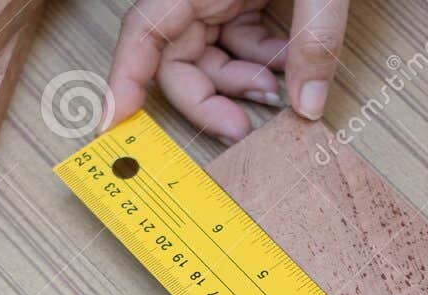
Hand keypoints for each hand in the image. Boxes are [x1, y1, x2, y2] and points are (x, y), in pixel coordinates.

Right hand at [106, 0, 349, 142]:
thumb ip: (315, 38)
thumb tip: (308, 103)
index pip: (142, 31)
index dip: (122, 80)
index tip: (112, 123)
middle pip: (177, 57)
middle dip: (207, 98)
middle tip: (241, 129)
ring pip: (209, 54)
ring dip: (241, 82)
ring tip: (281, 90)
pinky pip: (238, 38)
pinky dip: (262, 60)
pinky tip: (288, 64)